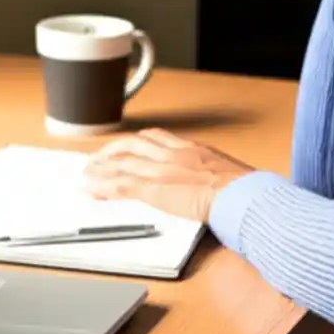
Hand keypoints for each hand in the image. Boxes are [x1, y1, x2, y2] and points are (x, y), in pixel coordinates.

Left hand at [83, 129, 252, 221]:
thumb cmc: (245, 190)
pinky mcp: (154, 189)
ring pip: (122, 163)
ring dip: (102, 168)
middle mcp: (173, 155)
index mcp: (192, 149)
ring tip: (88, 173)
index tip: (129, 147)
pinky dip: (103, 187)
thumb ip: (217, 177)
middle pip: (135, 145)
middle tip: (101, 157)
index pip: (157, 139)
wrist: (243, 195)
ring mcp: (162, 170)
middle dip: (114, 150)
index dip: (139, 143)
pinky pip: (121, 186)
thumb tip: (219, 187)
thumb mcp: (230, 175)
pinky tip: (91, 190)